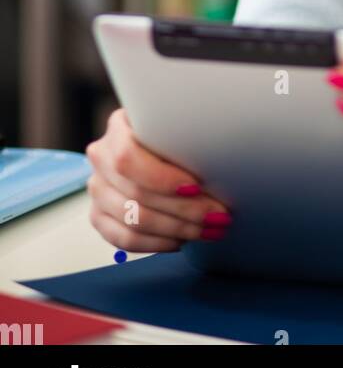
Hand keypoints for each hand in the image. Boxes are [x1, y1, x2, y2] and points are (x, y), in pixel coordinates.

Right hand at [85, 108, 231, 253]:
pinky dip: (158, 243)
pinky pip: (125, 239)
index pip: (128, 157)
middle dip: (184, 210)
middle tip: (218, 215)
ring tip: (208, 230)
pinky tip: (182, 239)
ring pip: (133, 221)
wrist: (154, 146)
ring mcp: (98, 189)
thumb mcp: (179, 124)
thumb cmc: (174, 134)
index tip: (196, 186)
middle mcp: (101, 158)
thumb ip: (187, 136)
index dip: (162, 177)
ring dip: (177, 229)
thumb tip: (220, 163)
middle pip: (137, 194)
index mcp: (118, 127)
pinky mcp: (99, 216)